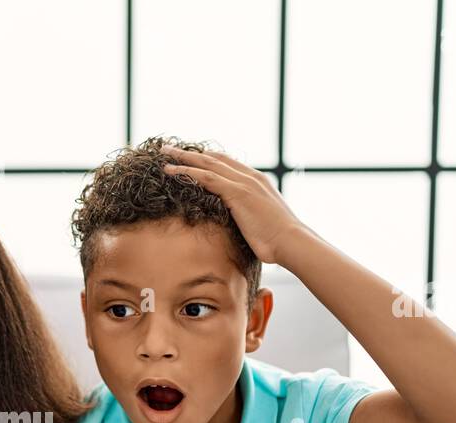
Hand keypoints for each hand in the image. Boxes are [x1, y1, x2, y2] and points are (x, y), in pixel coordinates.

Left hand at [160, 144, 306, 264]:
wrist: (291, 242)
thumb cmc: (278, 240)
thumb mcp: (261, 223)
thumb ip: (248, 217)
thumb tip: (239, 227)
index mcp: (256, 181)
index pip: (227, 163)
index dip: (206, 158)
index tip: (189, 157)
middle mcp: (250, 176)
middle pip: (214, 158)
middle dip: (191, 152)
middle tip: (170, 148)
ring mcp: (244, 183)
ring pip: (208, 164)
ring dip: (183, 157)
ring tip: (164, 153)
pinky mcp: (238, 193)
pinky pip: (207, 178)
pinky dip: (187, 172)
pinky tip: (171, 171)